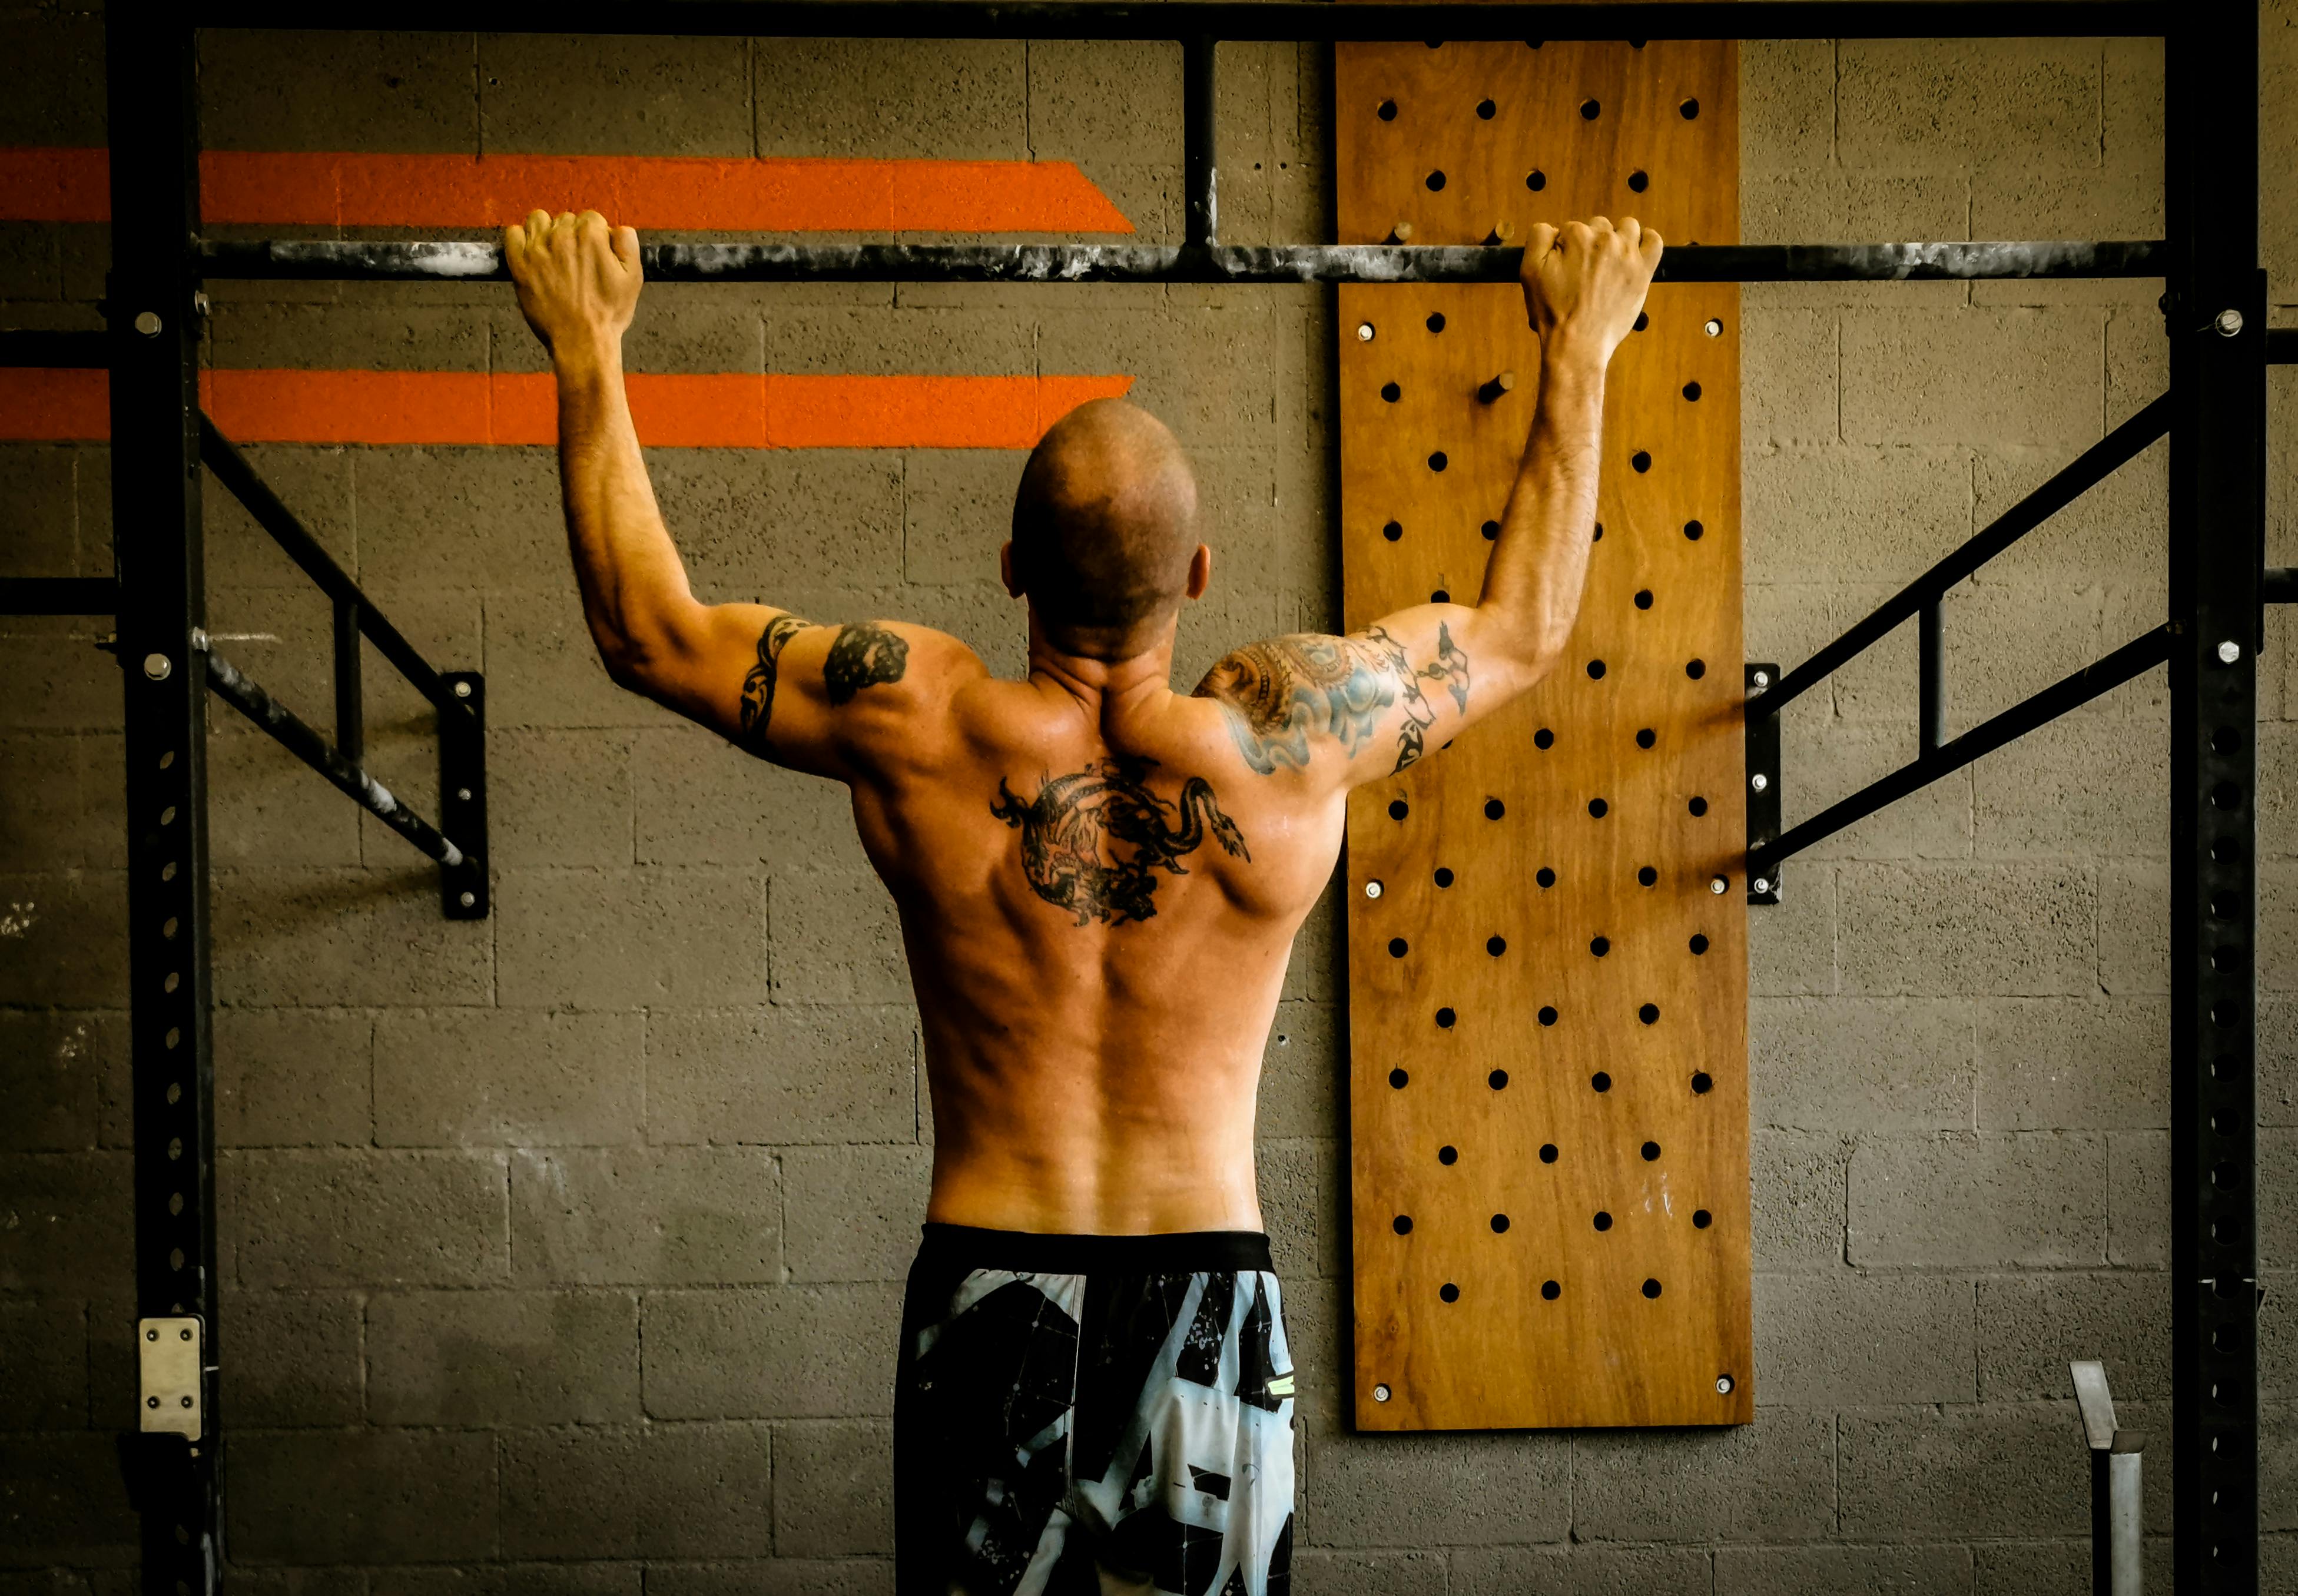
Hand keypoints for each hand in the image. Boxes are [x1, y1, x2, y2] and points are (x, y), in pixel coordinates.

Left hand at [504, 209, 641, 362]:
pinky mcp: (519, 262)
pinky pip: (513, 233)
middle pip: (566, 219)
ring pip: (538, 220)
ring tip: (553, 254)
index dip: (596, 236)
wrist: (581, 340)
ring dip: (546, 231)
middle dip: (572, 235)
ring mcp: (538, 248)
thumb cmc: (607, 313)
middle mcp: (562, 235)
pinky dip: (521, 239)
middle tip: (576, 262)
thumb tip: (618, 228)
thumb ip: (628, 244)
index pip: (592, 219)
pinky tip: (532, 253)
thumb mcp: (633, 279)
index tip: (594, 254)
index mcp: (591, 235)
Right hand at [1519, 216, 1662, 366]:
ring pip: (1626, 227)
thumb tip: (1554, 229)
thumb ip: (1539, 238)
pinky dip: (1646, 241)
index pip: (1570, 228)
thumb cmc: (1553, 311)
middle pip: (1597, 226)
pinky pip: (1653, 241)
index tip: (1563, 268)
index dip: (1564, 247)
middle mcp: (1605, 239)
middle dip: (1589, 242)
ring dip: (1616, 237)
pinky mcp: (1643, 270)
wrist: (1577, 344)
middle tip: (1583, 271)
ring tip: (1607, 261)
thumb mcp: (1529, 271)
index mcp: (1577, 236)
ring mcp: (1628, 254)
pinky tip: (1635, 251)